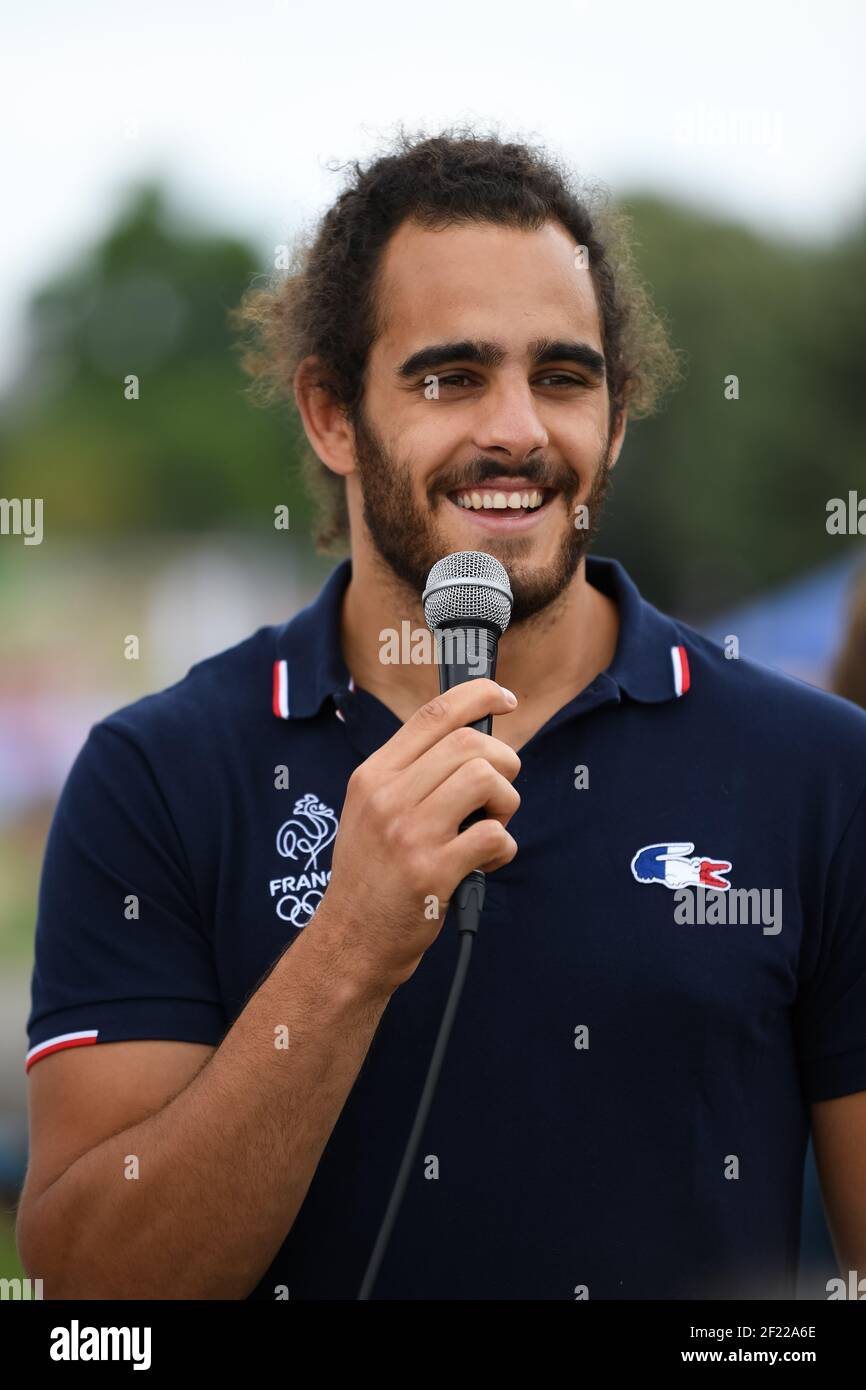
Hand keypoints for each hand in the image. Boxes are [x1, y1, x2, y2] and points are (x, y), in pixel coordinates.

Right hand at [310, 679, 520, 992]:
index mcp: (373, 775)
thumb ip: (411, 774)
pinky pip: (494, 835)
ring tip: (491, 825)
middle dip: (504, 763)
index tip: (503, 697)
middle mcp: (388, 797)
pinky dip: (504, 847)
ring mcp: (409, 834)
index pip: (432, 714)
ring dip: (506, 803)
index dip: (478, 695)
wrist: (351, 939)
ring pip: (487, 781)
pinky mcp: (432, 871)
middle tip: (498, 795)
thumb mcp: (371, 810)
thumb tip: (473, 742)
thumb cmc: (371, 874)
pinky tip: (487, 861)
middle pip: (469, 744)